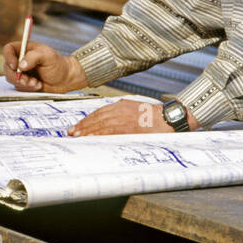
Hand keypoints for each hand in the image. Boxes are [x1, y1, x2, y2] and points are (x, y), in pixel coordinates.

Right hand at [2, 40, 88, 92]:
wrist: (66, 79)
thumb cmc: (58, 64)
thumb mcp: (48, 56)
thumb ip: (34, 57)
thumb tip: (20, 65)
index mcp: (25, 49)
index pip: (8, 50)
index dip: (8, 57)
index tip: (15, 66)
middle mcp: (20, 60)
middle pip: (7, 67)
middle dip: (17, 76)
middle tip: (28, 80)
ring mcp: (21, 72)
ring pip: (11, 79)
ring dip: (23, 83)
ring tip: (37, 83)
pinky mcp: (24, 83)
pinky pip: (18, 87)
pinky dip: (27, 88)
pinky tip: (38, 85)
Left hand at [68, 98, 195, 135]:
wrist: (170, 118)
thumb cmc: (155, 117)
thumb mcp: (136, 110)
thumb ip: (122, 114)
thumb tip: (109, 124)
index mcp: (122, 104)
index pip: (99, 112)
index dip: (87, 120)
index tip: (77, 126)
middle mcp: (121, 109)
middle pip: (97, 117)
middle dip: (83, 125)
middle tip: (72, 132)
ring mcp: (124, 117)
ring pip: (100, 124)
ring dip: (87, 130)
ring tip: (77, 136)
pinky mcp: (129, 126)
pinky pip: (109, 131)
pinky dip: (98, 134)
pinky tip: (90, 138)